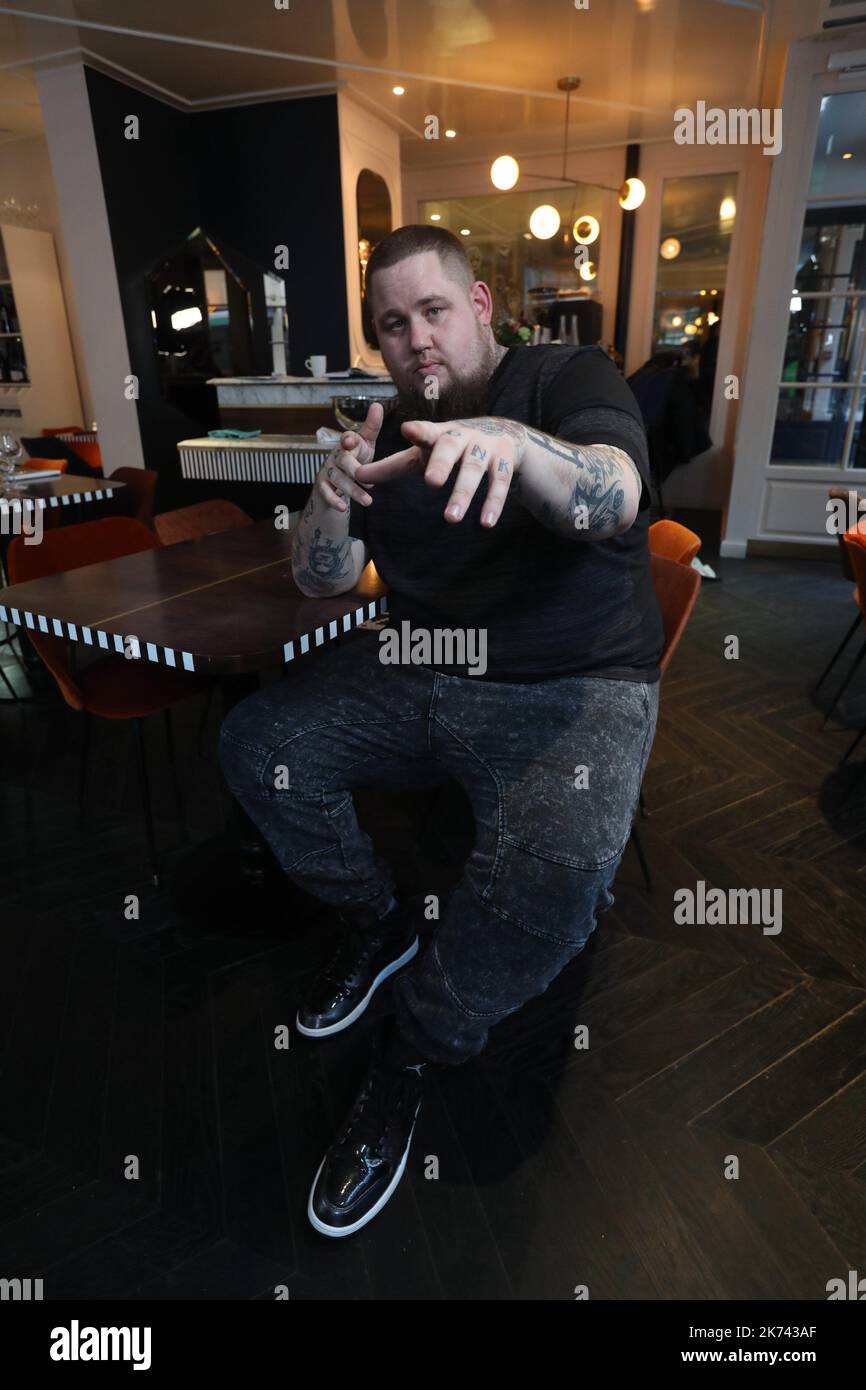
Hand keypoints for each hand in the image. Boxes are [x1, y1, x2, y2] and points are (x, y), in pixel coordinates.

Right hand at [316, 400, 382, 512]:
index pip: (347, 439)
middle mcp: (335, 456)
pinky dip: (334, 501)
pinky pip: (326, 494)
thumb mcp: (364, 443)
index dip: (349, 439)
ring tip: (368, 501)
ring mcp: (327, 471)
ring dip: (352, 491)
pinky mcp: (322, 487)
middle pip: (343, 461)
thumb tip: (377, 404)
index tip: (351, 440)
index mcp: (347, 444)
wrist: (335, 479)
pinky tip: (343, 508)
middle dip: (354, 471)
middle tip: (369, 482)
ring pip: (338, 480)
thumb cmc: (353, 457)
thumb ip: (371, 427)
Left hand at [354, 416, 526, 526]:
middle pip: (450, 449)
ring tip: (450, 519)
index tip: (406, 429)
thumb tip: (358, 474)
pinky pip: (500, 484)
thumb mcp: (423, 454)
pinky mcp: (504, 462)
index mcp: (439, 434)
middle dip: (441, 464)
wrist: (504, 435)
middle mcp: (462, 437)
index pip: (426, 432)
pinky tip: (486, 523)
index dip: (418, 431)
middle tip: (431, 482)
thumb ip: (392, 465)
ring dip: (463, 494)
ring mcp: (485, 449)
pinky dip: (494, 503)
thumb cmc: (451, 448)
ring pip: (474, 470)